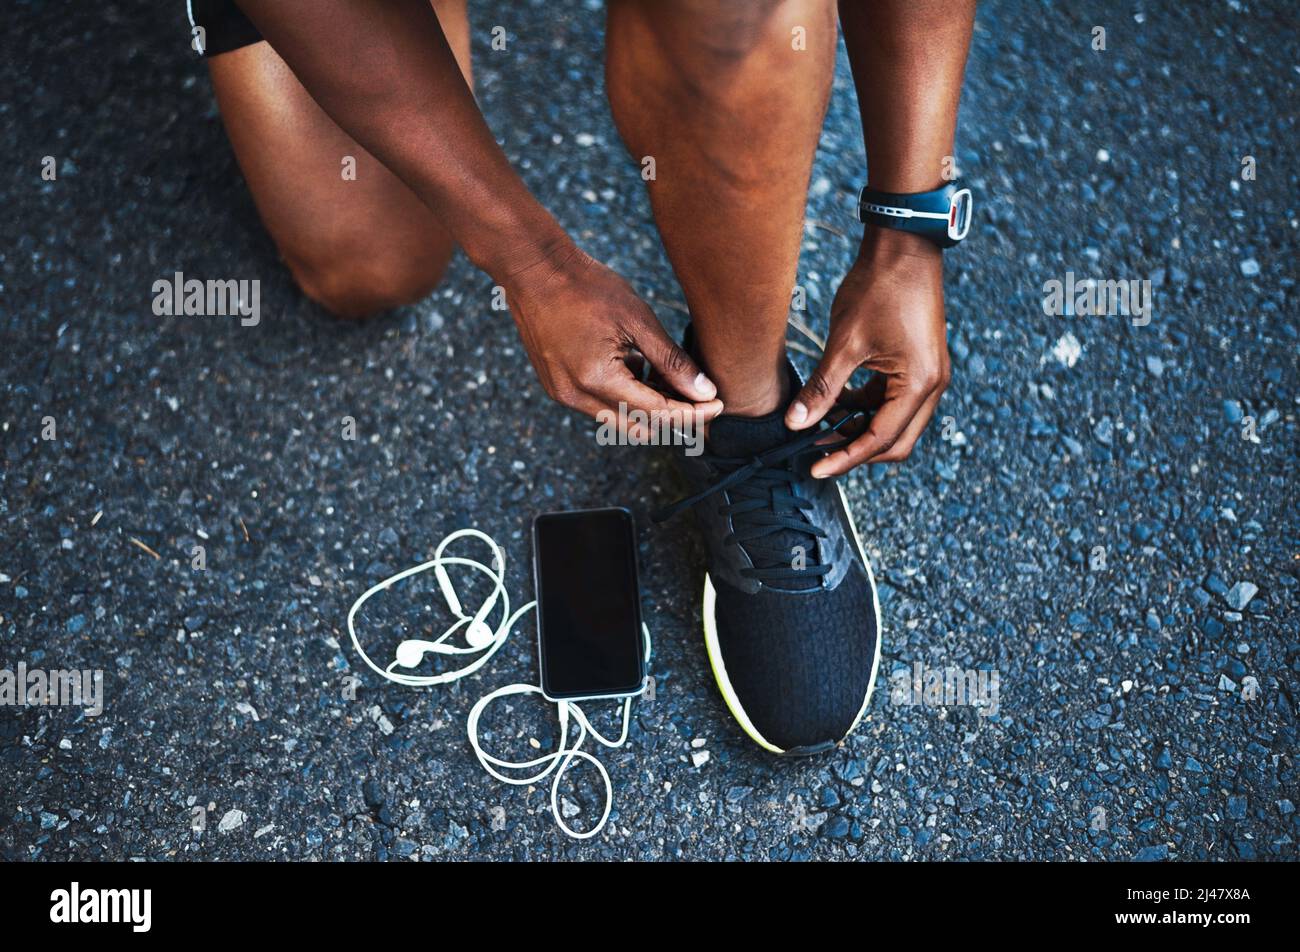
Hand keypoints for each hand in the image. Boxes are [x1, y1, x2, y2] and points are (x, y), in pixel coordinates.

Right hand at [501, 240, 722, 433]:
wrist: (534, 270)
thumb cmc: (587, 286)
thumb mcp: (637, 320)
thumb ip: (671, 361)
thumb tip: (704, 392)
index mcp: (598, 379)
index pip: (658, 413)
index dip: (692, 412)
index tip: (718, 404)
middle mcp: (576, 396)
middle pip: (638, 425)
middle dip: (671, 415)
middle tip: (698, 395)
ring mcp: (562, 393)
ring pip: (618, 418)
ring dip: (646, 406)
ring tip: (664, 372)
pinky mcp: (556, 386)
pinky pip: (597, 405)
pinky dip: (622, 395)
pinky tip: (634, 365)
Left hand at [785, 227, 949, 477]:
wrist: (904, 246)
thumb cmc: (878, 288)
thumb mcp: (844, 343)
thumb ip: (821, 389)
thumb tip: (795, 425)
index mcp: (919, 384)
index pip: (880, 440)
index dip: (845, 458)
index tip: (814, 469)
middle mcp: (932, 386)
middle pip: (895, 441)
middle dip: (856, 451)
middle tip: (816, 454)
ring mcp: (928, 376)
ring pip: (894, 423)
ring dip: (860, 429)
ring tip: (819, 427)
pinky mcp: (918, 365)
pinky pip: (893, 401)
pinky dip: (866, 408)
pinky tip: (836, 403)